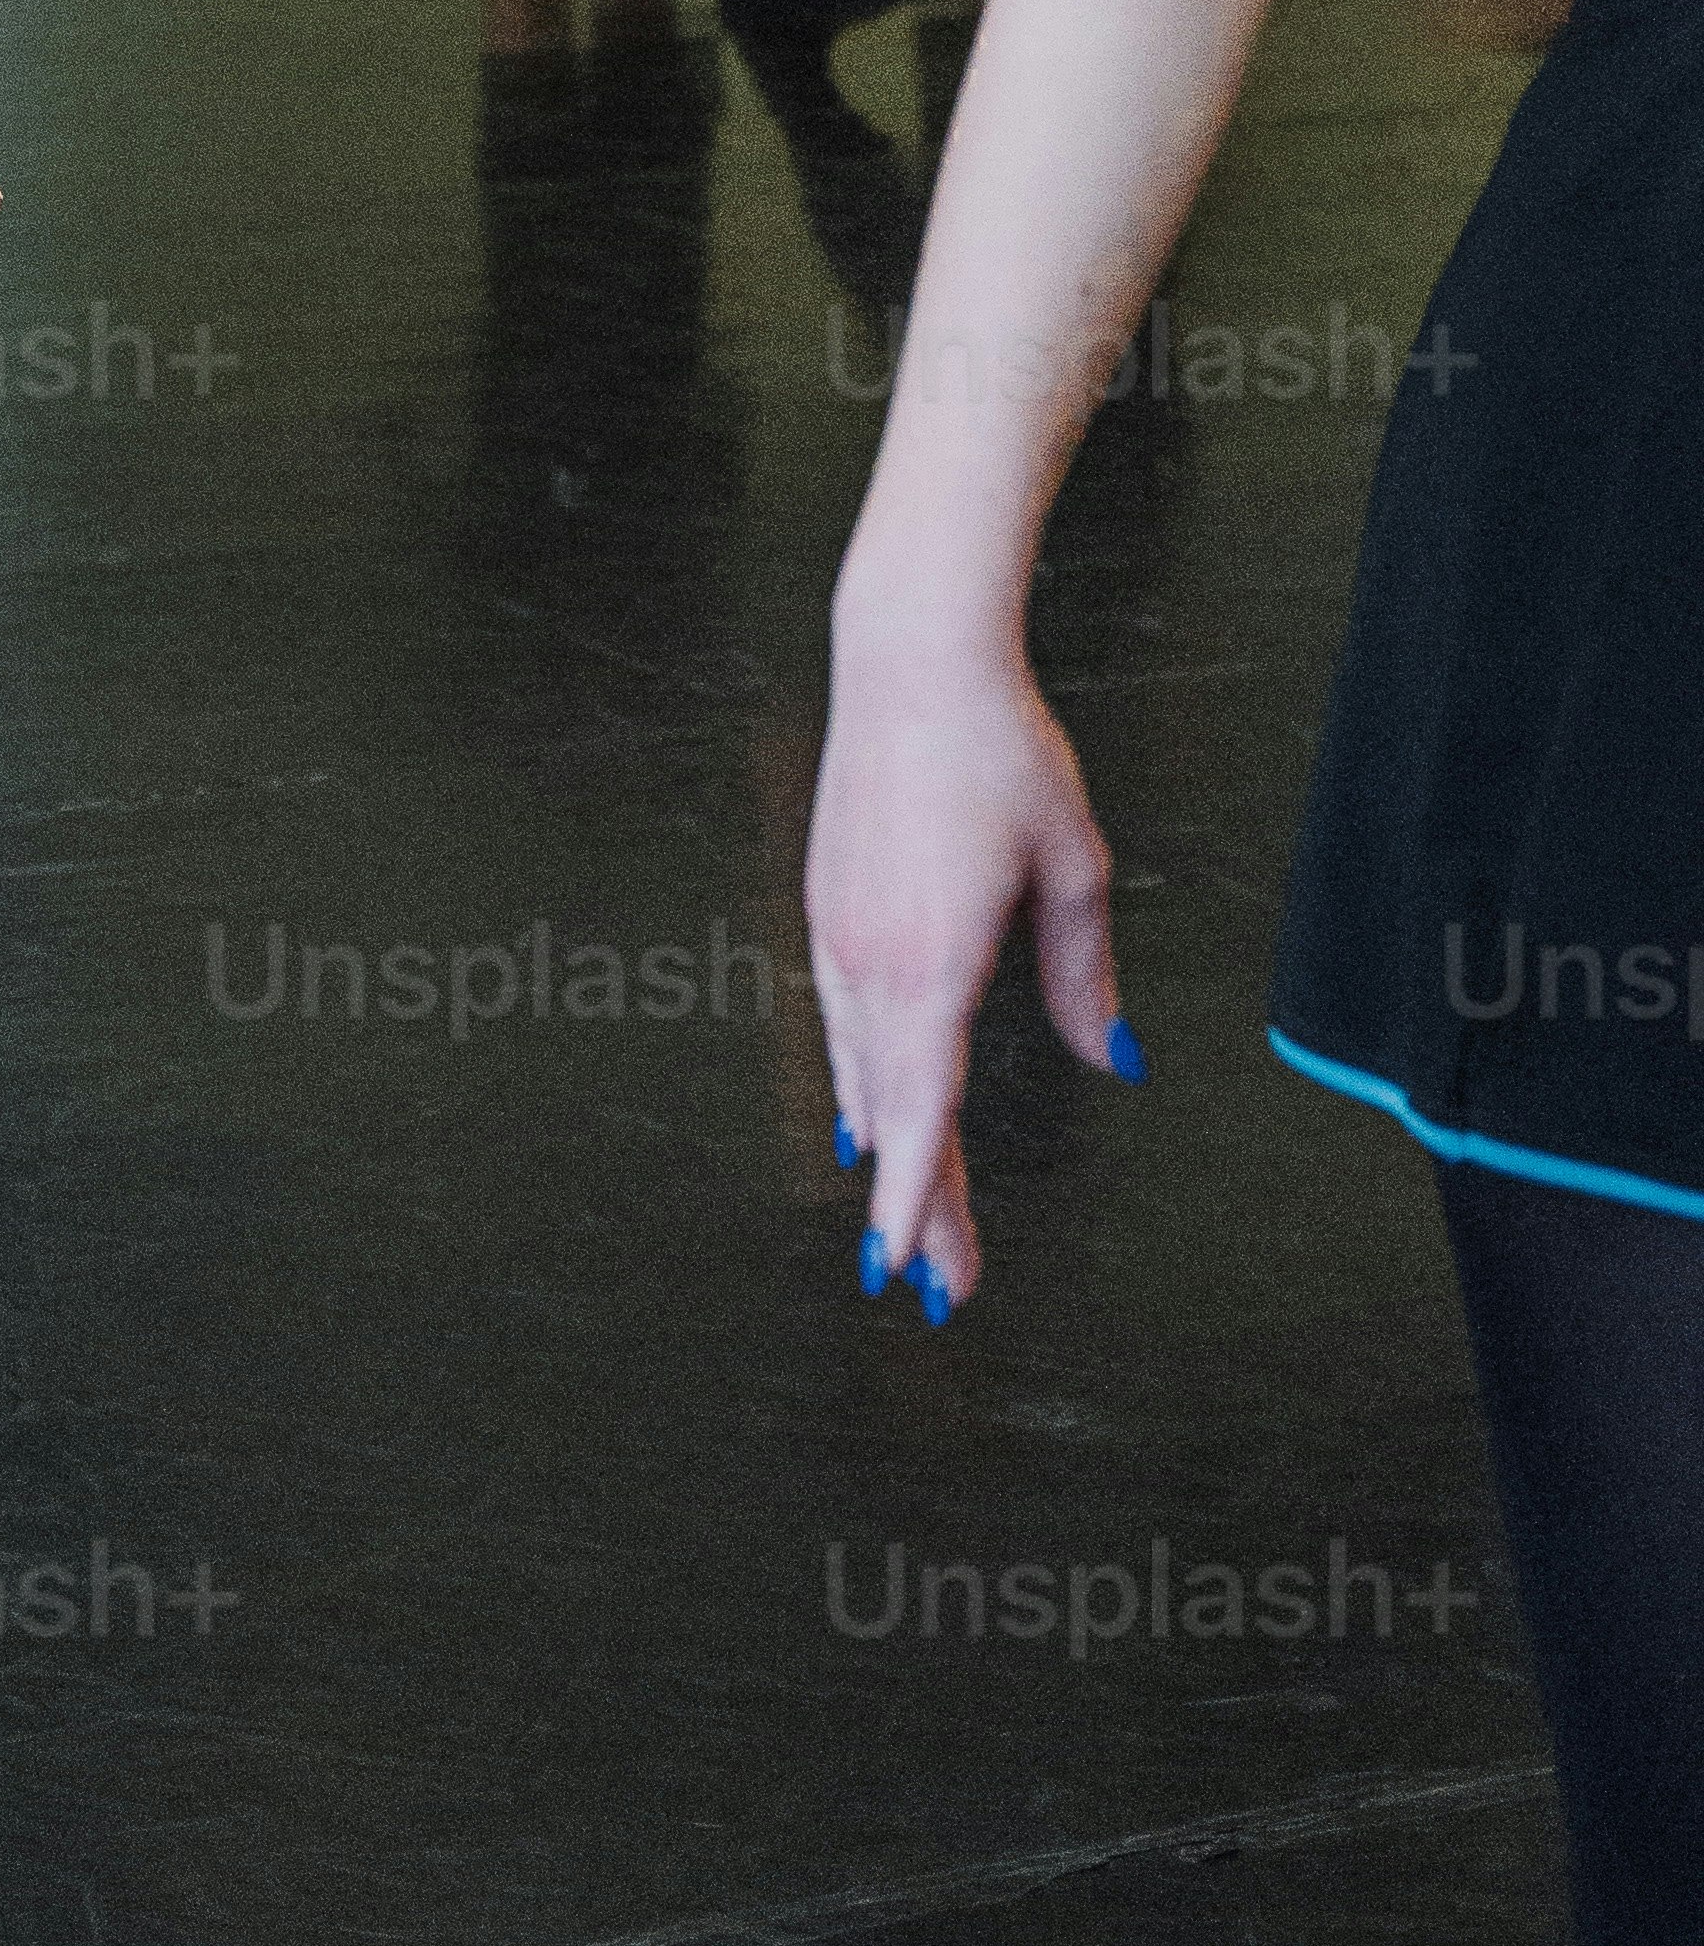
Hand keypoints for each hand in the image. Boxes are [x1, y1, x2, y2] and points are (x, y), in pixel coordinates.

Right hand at [807, 611, 1133, 1319]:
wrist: (910, 661)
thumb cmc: (998, 751)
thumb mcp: (1072, 867)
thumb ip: (1086, 975)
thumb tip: (1117, 1061)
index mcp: (932, 963)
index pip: (921, 1113)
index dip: (916, 1202)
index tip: (909, 1270)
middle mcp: (871, 961)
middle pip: (890, 1111)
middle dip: (915, 1203)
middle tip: (936, 1284)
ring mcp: (839, 933)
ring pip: (857, 1071)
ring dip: (885, 1149)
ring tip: (906, 1219)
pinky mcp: (827, 905)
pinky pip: (839, 1020)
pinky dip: (857, 1080)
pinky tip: (865, 1108)